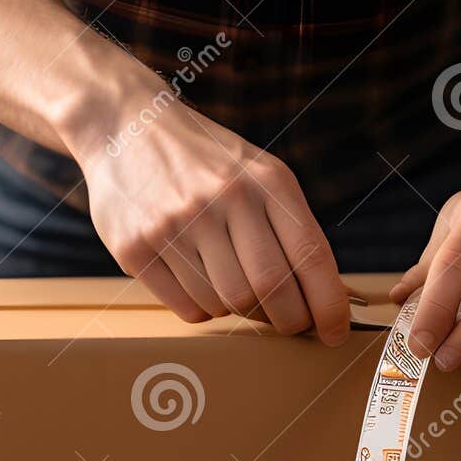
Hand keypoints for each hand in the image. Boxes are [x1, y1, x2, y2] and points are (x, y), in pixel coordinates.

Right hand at [68, 89, 353, 343]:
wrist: (126, 127)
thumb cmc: (204, 161)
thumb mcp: (257, 173)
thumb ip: (289, 227)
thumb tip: (323, 298)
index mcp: (265, 180)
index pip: (309, 256)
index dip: (328, 305)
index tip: (334, 333)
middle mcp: (222, 198)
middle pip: (268, 290)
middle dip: (286, 320)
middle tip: (287, 324)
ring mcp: (176, 223)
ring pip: (225, 303)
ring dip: (235, 309)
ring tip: (227, 281)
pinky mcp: (137, 247)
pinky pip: (187, 308)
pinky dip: (201, 308)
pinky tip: (196, 280)